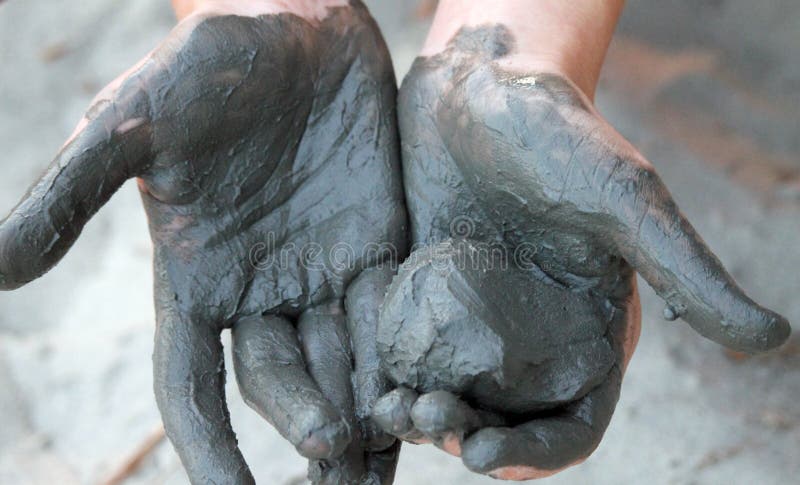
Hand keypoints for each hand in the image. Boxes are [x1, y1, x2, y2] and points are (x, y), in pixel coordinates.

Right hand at [0, 1, 404, 482]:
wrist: (292, 20)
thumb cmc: (203, 64)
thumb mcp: (131, 125)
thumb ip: (72, 197)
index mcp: (198, 280)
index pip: (196, 387)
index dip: (210, 447)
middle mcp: (262, 289)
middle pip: (284, 389)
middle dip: (308, 437)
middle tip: (336, 477)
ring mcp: (324, 269)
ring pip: (343, 366)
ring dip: (364, 423)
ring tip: (379, 477)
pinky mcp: (378, 242)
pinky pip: (393, 314)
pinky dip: (405, 361)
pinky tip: (425, 405)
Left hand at [372, 23, 789, 479]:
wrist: (483, 87)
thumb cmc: (562, 137)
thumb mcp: (628, 203)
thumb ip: (688, 272)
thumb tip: (772, 340)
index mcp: (587, 331)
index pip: (570, 422)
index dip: (535, 453)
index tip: (487, 456)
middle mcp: (529, 336)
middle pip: (503, 419)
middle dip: (470, 437)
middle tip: (433, 424)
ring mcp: (470, 318)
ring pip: (450, 394)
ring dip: (425, 418)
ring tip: (397, 411)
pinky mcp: (422, 294)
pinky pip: (405, 353)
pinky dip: (390, 379)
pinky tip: (369, 385)